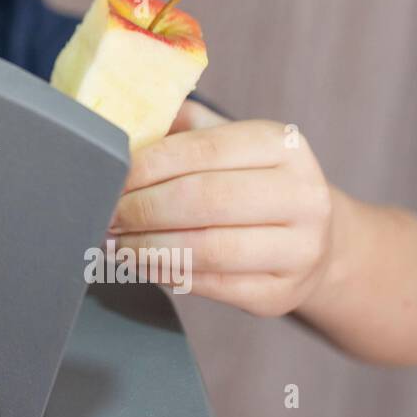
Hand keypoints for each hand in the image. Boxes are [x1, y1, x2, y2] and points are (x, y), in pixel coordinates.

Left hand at [106, 100, 334, 316]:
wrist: (310, 238)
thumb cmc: (251, 182)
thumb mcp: (228, 141)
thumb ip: (181, 127)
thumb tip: (122, 124)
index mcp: (283, 145)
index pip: (203, 150)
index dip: (148, 165)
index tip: (111, 174)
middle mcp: (303, 195)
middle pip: (204, 200)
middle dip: (142, 207)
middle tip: (106, 212)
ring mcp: (299, 249)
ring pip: (208, 249)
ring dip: (147, 247)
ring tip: (114, 241)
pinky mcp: (281, 293)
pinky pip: (211, 286)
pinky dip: (166, 274)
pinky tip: (140, 263)